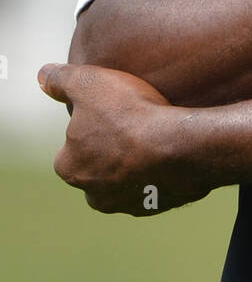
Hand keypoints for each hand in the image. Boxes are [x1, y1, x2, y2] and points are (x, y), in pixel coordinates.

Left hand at [38, 62, 210, 214]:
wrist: (179, 147)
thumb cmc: (129, 115)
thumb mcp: (90, 82)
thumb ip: (61, 79)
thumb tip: (42, 75)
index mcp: (69, 167)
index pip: (72, 146)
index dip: (92, 125)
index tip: (112, 111)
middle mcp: (93, 194)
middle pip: (98, 167)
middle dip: (112, 150)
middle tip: (134, 123)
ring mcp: (126, 204)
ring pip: (126, 181)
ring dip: (136, 164)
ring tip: (156, 136)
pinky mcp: (156, 207)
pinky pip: (155, 189)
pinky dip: (160, 173)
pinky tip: (172, 151)